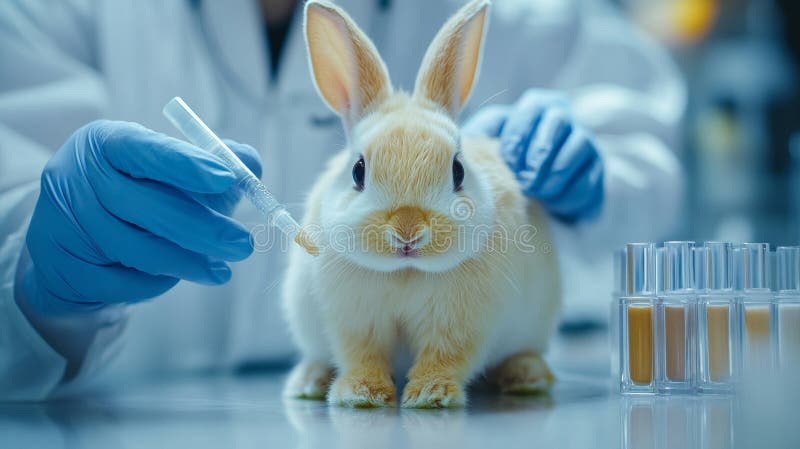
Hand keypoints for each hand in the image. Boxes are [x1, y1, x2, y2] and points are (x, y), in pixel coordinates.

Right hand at [22, 120, 262, 314]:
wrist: (75, 242)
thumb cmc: (137, 195)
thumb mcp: (169, 171)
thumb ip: (214, 163)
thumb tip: (251, 165)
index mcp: (104, 143)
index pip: (142, 148)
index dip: (186, 164)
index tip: (228, 179)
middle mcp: (77, 178)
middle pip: (144, 205)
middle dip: (202, 227)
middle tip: (244, 244)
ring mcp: (66, 225)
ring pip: (137, 249)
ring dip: (189, 262)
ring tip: (221, 270)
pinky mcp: (66, 269)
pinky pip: (124, 283)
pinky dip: (159, 283)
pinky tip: (180, 276)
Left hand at [463, 90, 603, 222]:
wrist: (533, 190)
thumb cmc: (504, 158)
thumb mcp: (487, 141)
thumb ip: (478, 135)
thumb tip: (461, 142)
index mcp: (537, 106)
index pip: (533, 107)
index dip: (520, 133)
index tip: (507, 158)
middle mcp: (565, 119)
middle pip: (559, 124)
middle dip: (539, 153)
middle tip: (523, 178)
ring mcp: (585, 144)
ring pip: (579, 149)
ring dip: (554, 174)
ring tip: (535, 192)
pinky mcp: (596, 172)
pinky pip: (589, 180)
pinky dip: (569, 194)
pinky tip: (551, 204)